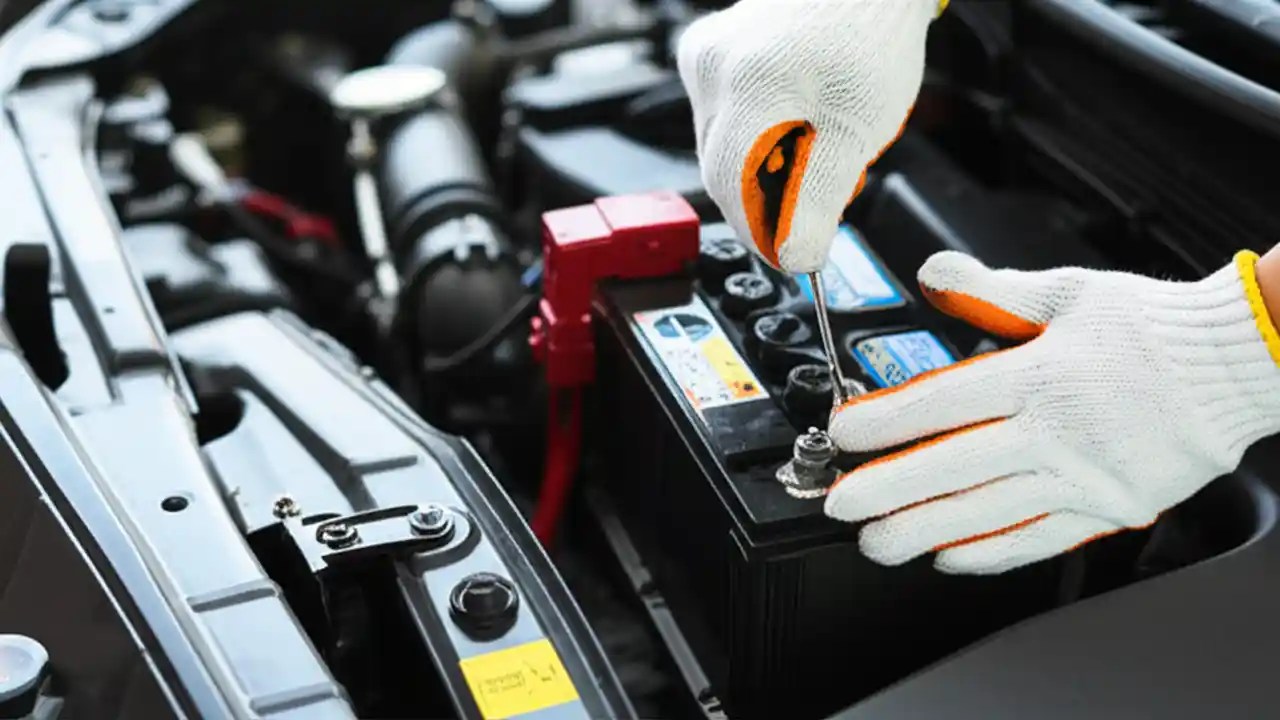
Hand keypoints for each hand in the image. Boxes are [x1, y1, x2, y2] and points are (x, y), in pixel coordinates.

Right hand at [676, 0, 942, 272]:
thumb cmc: (869, 37)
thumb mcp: (860, 128)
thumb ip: (821, 196)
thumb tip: (794, 255)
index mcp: (753, 83)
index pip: (736, 190)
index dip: (766, 233)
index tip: (798, 254)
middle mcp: (714, 68)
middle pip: (723, 172)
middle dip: (767, 202)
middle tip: (815, 207)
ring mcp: (704, 59)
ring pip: (720, 149)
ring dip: (760, 169)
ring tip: (810, 148)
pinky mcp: (703, 56)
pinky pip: (719, 121)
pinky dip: (752, 137)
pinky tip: (786, 123)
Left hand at [825, 251, 1279, 573]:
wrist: (1240, 364)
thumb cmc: (1154, 326)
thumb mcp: (1068, 291)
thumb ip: (991, 288)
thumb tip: (933, 273)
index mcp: (1040, 373)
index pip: (943, 403)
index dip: (884, 422)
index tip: (843, 436)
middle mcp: (1057, 431)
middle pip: (953, 466)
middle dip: (887, 491)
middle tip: (841, 506)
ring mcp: (1085, 476)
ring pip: (987, 511)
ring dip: (925, 530)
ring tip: (879, 541)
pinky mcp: (1110, 507)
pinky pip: (1040, 538)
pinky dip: (991, 551)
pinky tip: (950, 555)